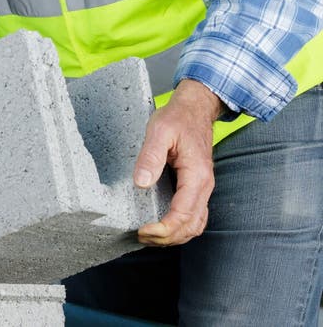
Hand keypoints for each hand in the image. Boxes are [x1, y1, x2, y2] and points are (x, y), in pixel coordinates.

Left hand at [133, 79, 223, 245]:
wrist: (195, 107)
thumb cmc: (178, 117)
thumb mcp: (159, 130)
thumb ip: (150, 156)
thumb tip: (141, 183)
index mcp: (197, 175)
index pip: (183, 215)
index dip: (163, 229)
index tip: (143, 230)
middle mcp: (204, 185)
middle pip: (191, 227)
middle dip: (166, 238)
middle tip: (142, 236)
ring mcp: (203, 187)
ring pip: (195, 225)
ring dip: (174, 236)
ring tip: (149, 236)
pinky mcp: (198, 186)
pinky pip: (194, 216)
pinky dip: (180, 227)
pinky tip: (162, 225)